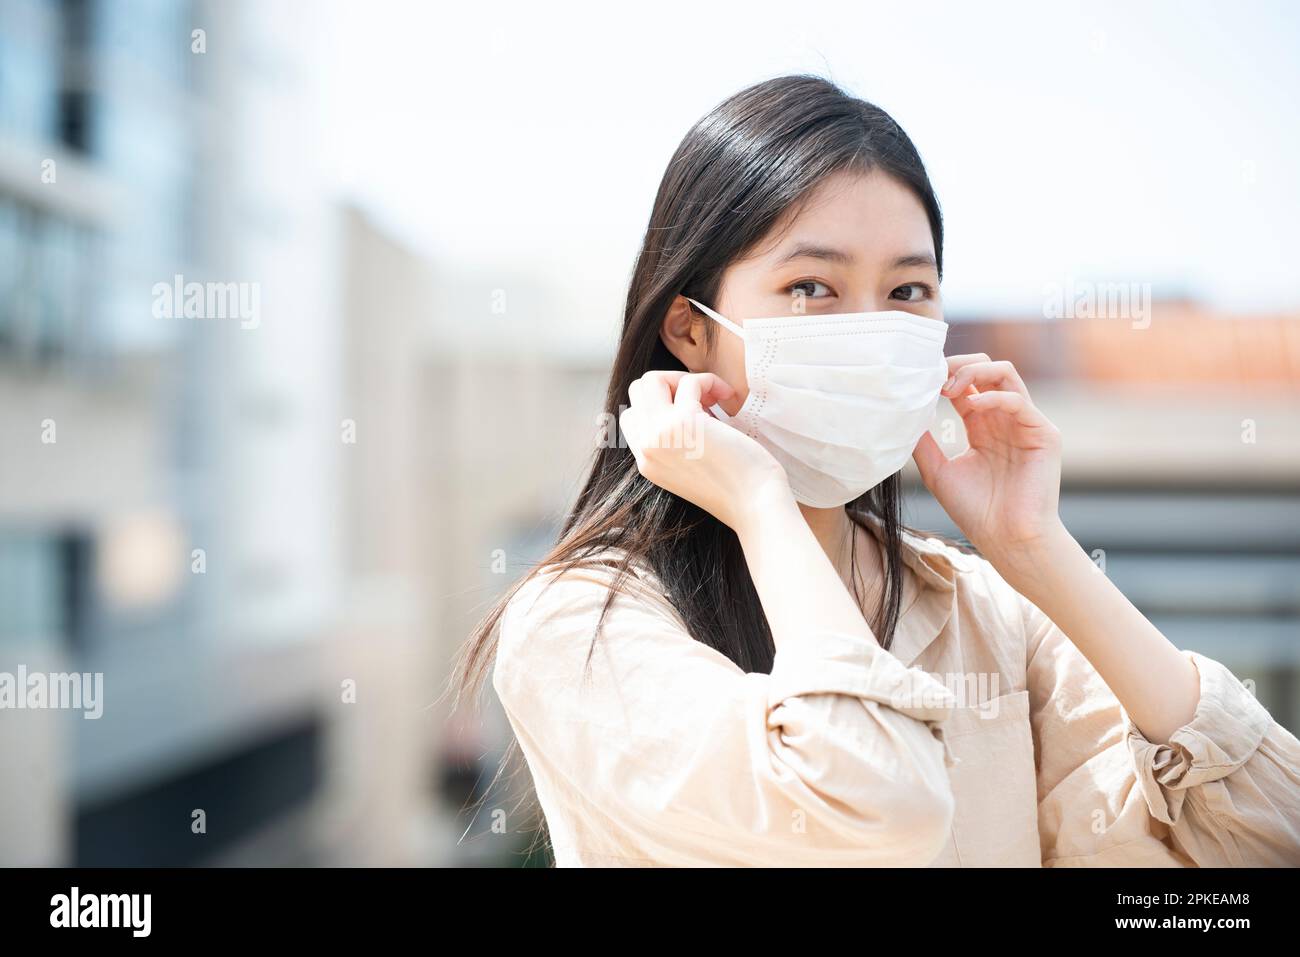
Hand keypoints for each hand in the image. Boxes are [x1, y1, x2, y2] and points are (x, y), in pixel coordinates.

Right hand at [619, 371, 791, 532]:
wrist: (754, 503)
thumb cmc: (735, 484)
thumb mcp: (691, 464)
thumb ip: (675, 440)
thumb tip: (681, 399)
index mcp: (647, 461)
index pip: (632, 415)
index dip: (662, 403)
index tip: (695, 411)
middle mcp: (647, 447)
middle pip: (638, 392)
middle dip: (671, 384)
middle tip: (703, 399)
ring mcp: (660, 434)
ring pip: (652, 380)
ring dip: (687, 380)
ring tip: (715, 398)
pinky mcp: (684, 422)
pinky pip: (689, 382)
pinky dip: (710, 382)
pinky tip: (728, 397)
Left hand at [911, 354, 1066, 580]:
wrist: (1007, 540)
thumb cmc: (976, 511)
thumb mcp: (938, 471)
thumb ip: (924, 443)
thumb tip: (904, 416)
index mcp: (981, 426)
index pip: (966, 384)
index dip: (944, 375)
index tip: (920, 379)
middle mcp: (1004, 419)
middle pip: (987, 370)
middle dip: (959, 365)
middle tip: (934, 377)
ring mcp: (1025, 423)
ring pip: (1006, 374)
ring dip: (975, 372)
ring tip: (950, 387)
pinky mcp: (1044, 434)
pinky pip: (1019, 401)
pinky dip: (993, 397)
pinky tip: (972, 406)